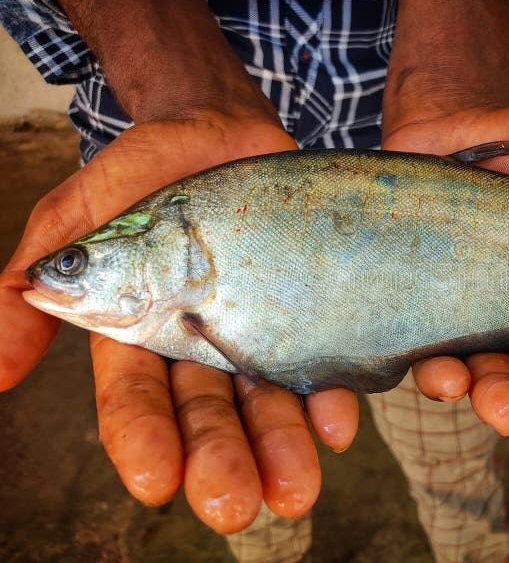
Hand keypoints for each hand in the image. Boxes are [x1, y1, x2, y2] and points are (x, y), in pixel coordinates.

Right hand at [0, 113, 359, 532]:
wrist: (220, 128)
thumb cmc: (143, 171)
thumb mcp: (77, 214)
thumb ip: (45, 277)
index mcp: (141, 335)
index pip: (137, 401)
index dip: (143, 441)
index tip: (155, 481)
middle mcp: (201, 347)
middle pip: (208, 417)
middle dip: (219, 462)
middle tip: (234, 505)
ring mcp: (258, 331)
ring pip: (267, 403)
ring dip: (281, 449)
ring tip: (293, 489)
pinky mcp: (306, 311)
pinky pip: (321, 361)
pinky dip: (330, 397)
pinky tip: (337, 424)